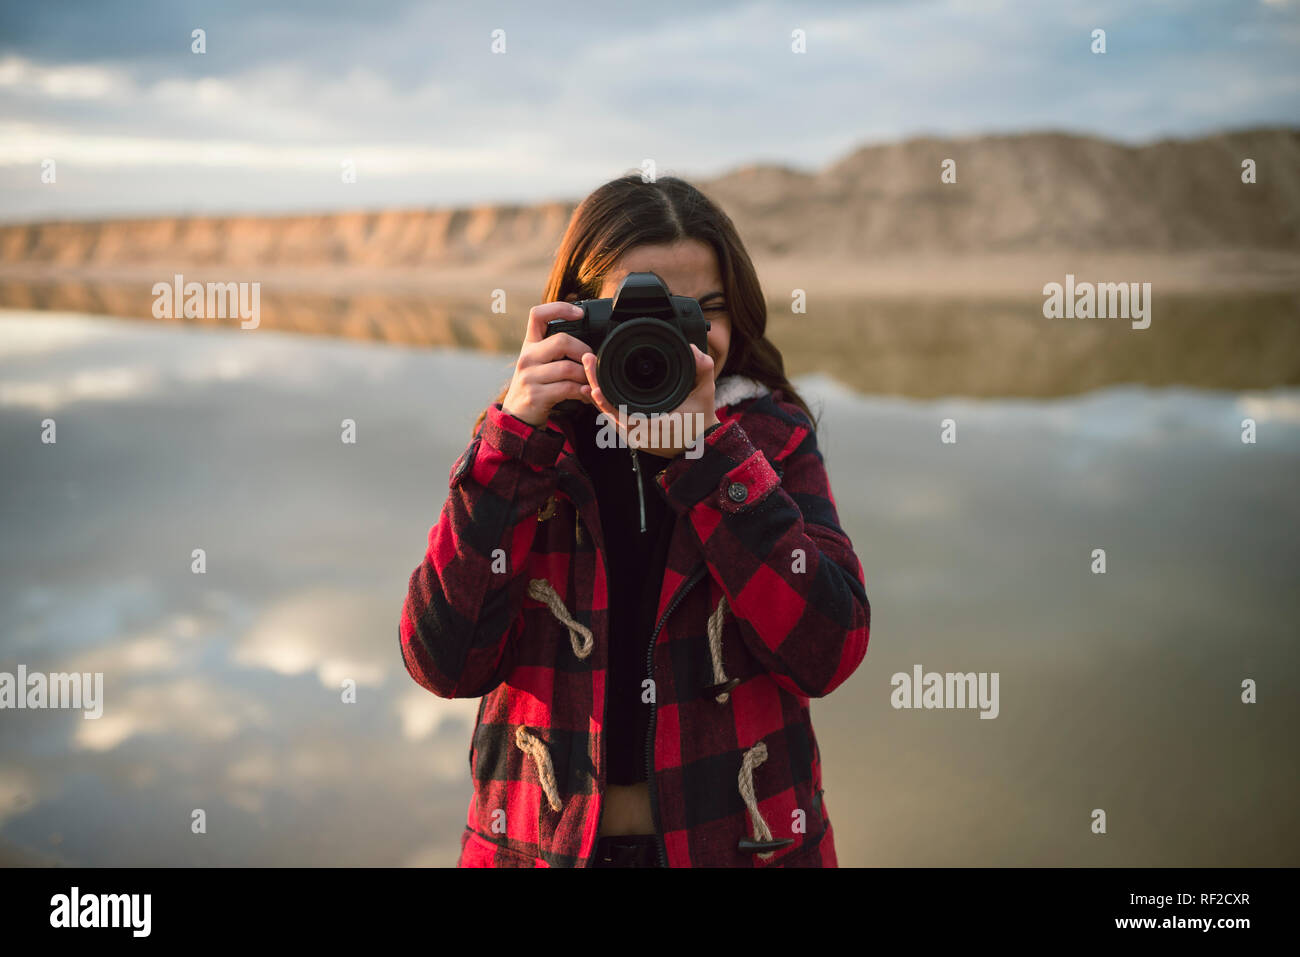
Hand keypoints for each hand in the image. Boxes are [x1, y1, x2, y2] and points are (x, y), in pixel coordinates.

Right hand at [501, 302, 596, 427]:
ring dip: (586, 376)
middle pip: (561, 341)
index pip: (537, 315)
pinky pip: (567, 389)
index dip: (559, 308)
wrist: (518, 415)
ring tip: (592, 382)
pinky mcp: (536, 395)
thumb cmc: (537, 385)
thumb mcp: (540, 362)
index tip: (579, 314)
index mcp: (529, 344)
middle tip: (592, 361)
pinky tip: (586, 395)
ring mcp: (529, 376)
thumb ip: (556, 349)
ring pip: (568, 368)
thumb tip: (588, 344)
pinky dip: (582, 392)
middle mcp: (527, 357)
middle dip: (584, 351)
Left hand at [582, 342, 721, 458]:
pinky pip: (613, 417)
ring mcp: (635, 435)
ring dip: (597, 392)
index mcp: (656, 427)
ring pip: (609, 414)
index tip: (595, 388)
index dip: (607, 403)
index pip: (625, 417)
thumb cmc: (701, 420)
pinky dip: (603, 401)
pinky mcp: (632, 433)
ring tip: (588, 369)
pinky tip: (593, 386)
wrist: (700, 444)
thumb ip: (702, 369)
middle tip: (589, 362)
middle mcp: (641, 435)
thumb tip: (694, 349)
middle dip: (596, 385)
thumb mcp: (705, 392)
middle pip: (610, 411)